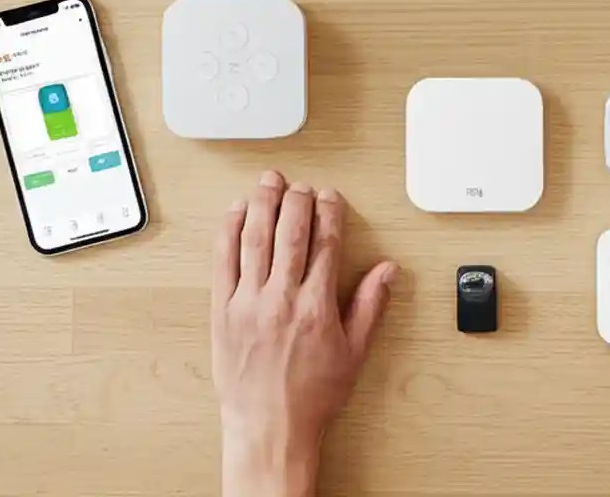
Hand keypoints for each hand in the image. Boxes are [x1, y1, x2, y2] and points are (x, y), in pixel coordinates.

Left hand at [211, 171, 398, 496]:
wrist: (270, 427)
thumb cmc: (311, 395)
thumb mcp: (354, 352)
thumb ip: (370, 305)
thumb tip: (387, 270)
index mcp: (317, 307)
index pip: (325, 244)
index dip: (329, 213)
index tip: (331, 197)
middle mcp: (281, 299)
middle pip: (290, 233)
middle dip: (297, 200)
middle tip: (301, 184)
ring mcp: (248, 302)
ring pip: (254, 239)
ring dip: (262, 204)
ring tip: (268, 182)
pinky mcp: (222, 310)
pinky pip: (222, 260)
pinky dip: (228, 231)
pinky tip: (235, 212)